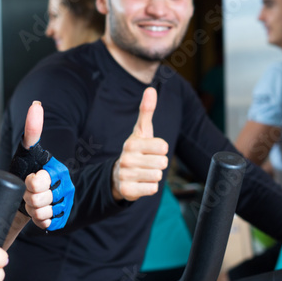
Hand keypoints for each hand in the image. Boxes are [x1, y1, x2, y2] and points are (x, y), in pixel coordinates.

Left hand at [13, 101, 74, 229]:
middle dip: (29, 198)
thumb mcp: (28, 151)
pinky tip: (38, 213)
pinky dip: (40, 220)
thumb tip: (36, 105)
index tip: (28, 179)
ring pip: (44, 213)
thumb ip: (32, 130)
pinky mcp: (63, 218)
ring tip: (31, 202)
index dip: (30, 184)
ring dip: (33, 210)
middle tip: (27, 192)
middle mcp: (66, 186)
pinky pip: (49, 223)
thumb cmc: (25, 170)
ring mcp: (66, 204)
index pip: (40, 181)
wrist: (24, 195)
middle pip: (40, 199)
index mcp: (58, 170)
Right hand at [112, 87, 168, 201]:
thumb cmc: (136, 150)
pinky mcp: (128, 191)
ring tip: (144, 172)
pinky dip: (150, 187)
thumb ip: (146, 111)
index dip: (161, 150)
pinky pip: (153, 189)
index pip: (163, 147)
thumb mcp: (141, 131)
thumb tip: (150, 89)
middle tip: (147, 163)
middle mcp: (127, 159)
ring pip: (158, 176)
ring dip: (154, 175)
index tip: (150, 150)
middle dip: (158, 164)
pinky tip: (141, 182)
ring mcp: (126, 175)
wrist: (118, 175)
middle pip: (162, 163)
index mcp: (132, 143)